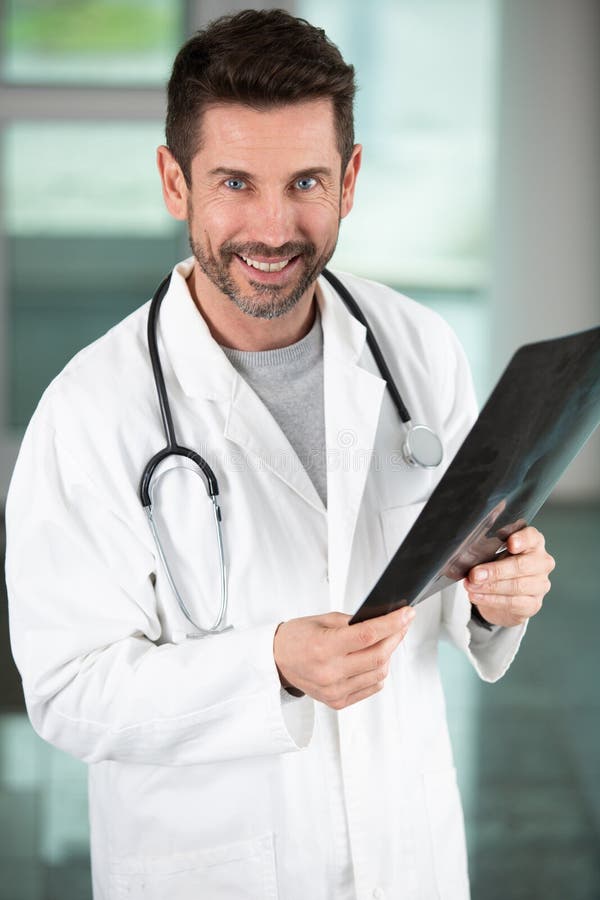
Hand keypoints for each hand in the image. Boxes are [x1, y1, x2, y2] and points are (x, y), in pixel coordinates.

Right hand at [273, 607, 415, 708]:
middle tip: (402, 623)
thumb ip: (352, 622)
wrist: (277, 662)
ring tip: (386, 640)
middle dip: (396, 637)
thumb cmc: (297, 637)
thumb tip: (383, 620)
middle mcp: (330, 673)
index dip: (392, 624)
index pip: (368, 635)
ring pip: (379, 673)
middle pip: (378, 656)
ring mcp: (335, 690)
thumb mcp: (322, 620)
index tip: (407, 614)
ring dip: (388, 654)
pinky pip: (371, 686)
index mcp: (324, 648)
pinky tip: (373, 658)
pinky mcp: (338, 702)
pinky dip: (378, 671)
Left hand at [464, 526, 554, 626]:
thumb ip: (488, 549)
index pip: (532, 537)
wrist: (503, 594)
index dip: (521, 540)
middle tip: (475, 574)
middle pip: (522, 565)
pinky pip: (513, 602)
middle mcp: (541, 562)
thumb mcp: (493, 552)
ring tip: (472, 586)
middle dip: (496, 571)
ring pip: (517, 586)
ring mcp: (540, 584)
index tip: (510, 544)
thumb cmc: (499, 565)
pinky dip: (492, 600)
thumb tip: (470, 555)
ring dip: (490, 587)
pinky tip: (478, 596)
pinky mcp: (534, 603)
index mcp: (533, 542)